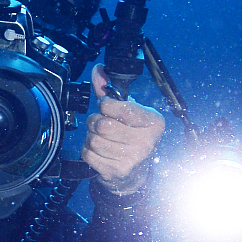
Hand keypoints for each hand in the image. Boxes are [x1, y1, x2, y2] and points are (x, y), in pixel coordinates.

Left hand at [83, 67, 164, 194]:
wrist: (135, 172)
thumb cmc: (132, 135)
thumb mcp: (128, 111)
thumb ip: (111, 90)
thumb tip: (98, 70)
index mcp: (154, 122)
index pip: (120, 108)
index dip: (106, 105)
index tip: (107, 106)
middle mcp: (146, 141)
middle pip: (102, 124)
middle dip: (96, 122)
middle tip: (103, 125)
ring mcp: (133, 159)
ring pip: (93, 139)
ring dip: (91, 137)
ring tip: (103, 139)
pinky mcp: (117, 171)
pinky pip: (88, 154)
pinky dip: (89, 151)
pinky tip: (100, 151)